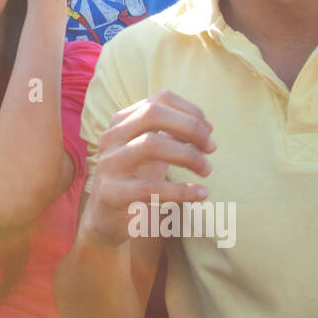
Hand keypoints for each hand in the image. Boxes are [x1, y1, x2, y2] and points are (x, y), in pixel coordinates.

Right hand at [79, 92, 215, 247]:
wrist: (105, 218)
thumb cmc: (134, 179)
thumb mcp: (152, 151)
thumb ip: (173, 135)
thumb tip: (206, 127)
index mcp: (122, 121)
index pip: (160, 99)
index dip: (190, 111)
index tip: (209, 130)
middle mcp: (111, 137)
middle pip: (152, 113)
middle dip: (189, 127)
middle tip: (211, 148)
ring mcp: (109, 164)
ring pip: (150, 144)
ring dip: (188, 156)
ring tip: (207, 170)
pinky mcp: (112, 193)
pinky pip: (150, 187)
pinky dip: (182, 190)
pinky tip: (201, 194)